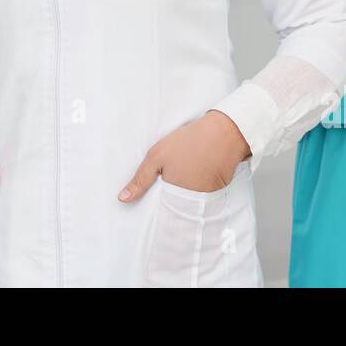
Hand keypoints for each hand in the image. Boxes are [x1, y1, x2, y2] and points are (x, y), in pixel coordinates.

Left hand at [118, 110, 250, 201]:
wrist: (223, 134)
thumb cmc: (189, 143)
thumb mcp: (157, 156)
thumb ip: (140, 180)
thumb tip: (122, 199)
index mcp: (173, 197)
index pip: (160, 212)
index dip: (154, 207)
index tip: (149, 203)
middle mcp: (190, 204)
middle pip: (174, 209)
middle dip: (168, 202)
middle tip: (167, 184)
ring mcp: (205, 199)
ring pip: (187, 204)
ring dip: (182, 197)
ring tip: (180, 178)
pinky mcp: (216, 192)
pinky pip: (201, 198)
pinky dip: (196, 190)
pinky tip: (193, 176)